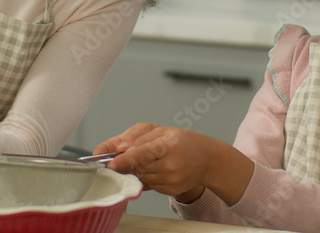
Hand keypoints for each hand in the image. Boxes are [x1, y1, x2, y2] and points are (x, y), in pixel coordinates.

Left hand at [96, 123, 251, 203]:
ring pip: (142, 176)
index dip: (125, 158)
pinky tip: (158, 169)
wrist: (208, 160)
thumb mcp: (163, 129)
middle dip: (130, 161)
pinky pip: (149, 184)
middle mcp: (171, 164)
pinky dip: (148, 176)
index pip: (142, 152)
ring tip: (152, 160)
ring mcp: (171, 179)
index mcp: (169, 144)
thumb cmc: (185, 142)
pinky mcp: (170, 190)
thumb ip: (139, 136)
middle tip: (130, 156)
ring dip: (139, 169)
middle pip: (139, 166)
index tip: (112, 162)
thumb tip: (120, 148)